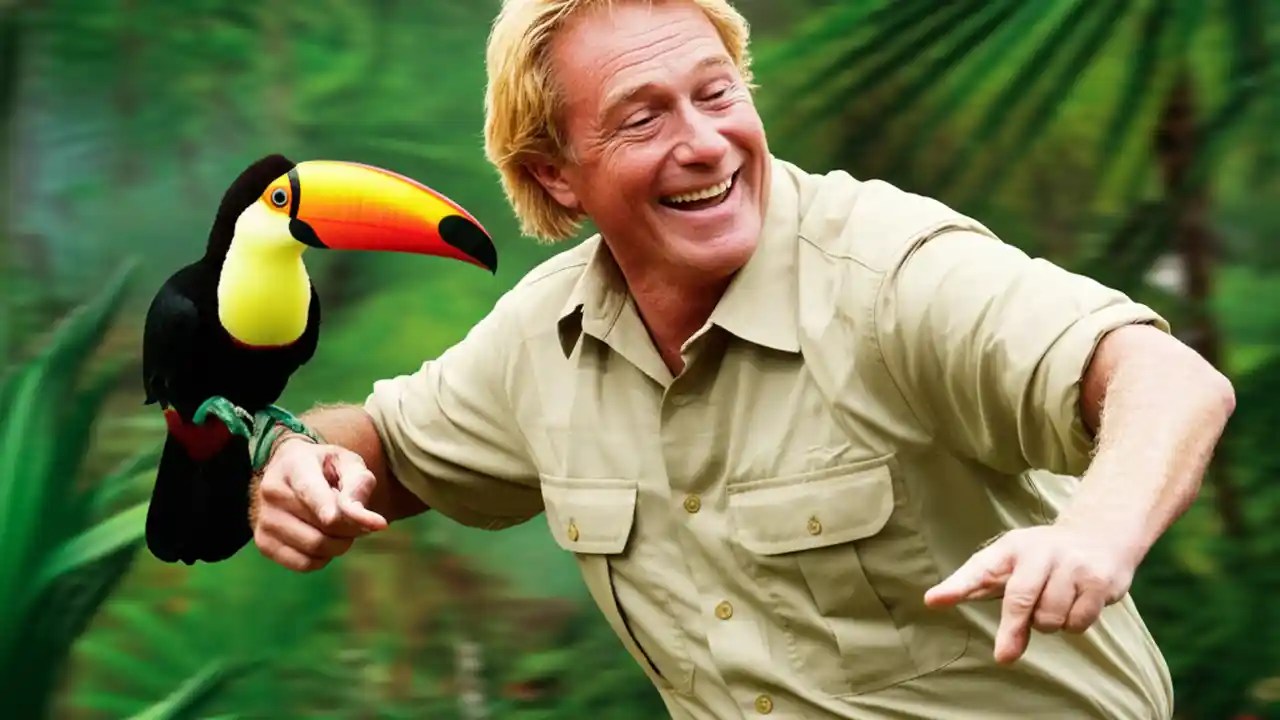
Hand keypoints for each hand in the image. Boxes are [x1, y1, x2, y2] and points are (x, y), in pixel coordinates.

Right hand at [251, 436, 388, 571]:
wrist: (290, 470)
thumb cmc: (326, 467)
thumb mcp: (348, 464)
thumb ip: (360, 487)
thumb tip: (376, 524)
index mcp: (294, 465)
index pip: (310, 491)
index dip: (326, 508)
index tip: (339, 519)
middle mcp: (272, 491)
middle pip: (324, 525)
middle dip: (351, 527)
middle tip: (356, 518)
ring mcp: (264, 519)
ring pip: (315, 547)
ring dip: (340, 544)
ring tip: (338, 527)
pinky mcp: (263, 543)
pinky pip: (303, 564)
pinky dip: (322, 558)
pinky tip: (323, 540)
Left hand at [923, 524, 1134, 663]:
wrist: (1101, 534)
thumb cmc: (1043, 558)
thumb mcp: (1011, 564)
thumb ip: (985, 591)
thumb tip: (964, 622)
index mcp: (1010, 548)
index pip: (979, 570)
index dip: (956, 587)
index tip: (934, 600)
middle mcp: (1039, 552)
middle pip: (1019, 598)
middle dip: (1012, 630)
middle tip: (1004, 656)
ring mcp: (1070, 564)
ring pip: (1049, 618)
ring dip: (1049, 624)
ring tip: (1055, 604)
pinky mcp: (1098, 581)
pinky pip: (1078, 622)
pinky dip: (1074, 624)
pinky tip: (1077, 605)